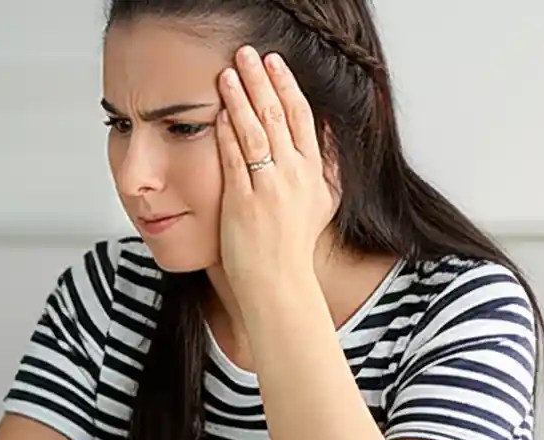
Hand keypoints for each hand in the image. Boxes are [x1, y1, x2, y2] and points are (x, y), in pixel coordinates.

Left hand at [215, 46, 338, 301]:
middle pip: (278, 116)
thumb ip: (324, 164)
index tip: (274, 63)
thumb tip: (325, 130)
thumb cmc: (294, 245)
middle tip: (246, 55)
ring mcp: (269, 188)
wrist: (279, 281)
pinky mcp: (244, 202)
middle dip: (261, 81)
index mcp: (313, 172)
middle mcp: (295, 176)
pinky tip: (218, 113)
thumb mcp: (323, 202)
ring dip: (240, 99)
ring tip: (227, 74)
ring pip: (255, 132)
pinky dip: (226, 133)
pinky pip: (235, 160)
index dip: (286, 85)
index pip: (302, 117)